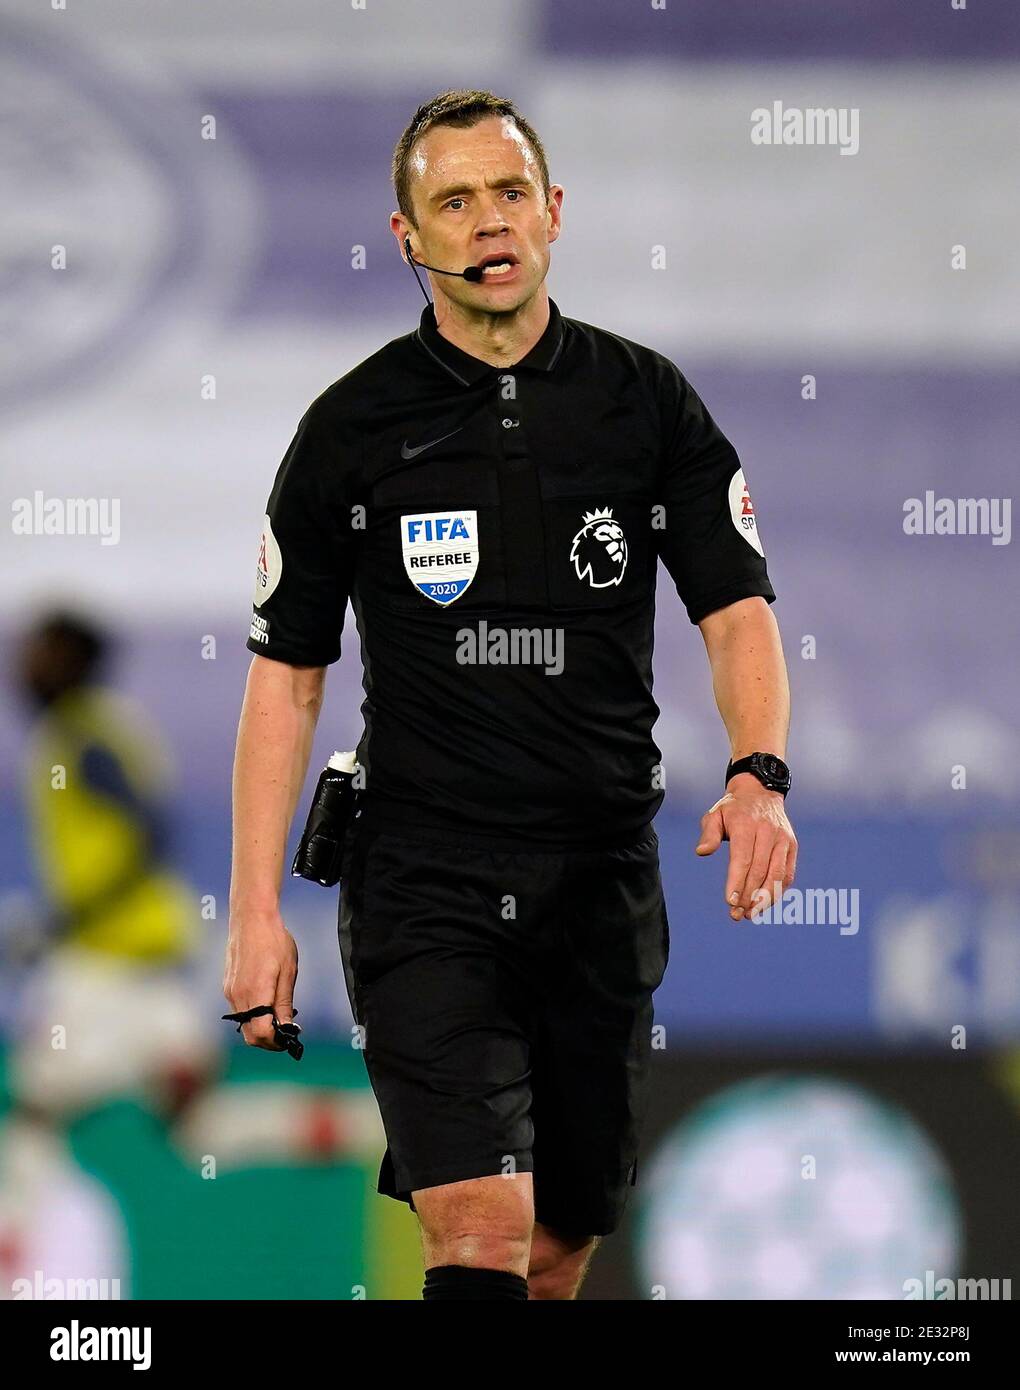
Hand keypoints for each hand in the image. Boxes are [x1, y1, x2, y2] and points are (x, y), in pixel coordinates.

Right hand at [223, 907, 298, 1050]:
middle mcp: (237, 996)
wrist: (251, 918)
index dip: (277, 1042)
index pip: (261, 1034)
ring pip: (244, 1024)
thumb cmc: (274, 940)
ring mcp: (230, 992)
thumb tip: (288, 1029)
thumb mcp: (288, 972)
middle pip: (250, 1035)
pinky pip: (240, 1010)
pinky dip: (253, 1015)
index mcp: (255, 993)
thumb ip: (284, 1004)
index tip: (290, 1039)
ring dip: (261, 1027)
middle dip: (269, 1040)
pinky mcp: (227, 986)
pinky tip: (267, 1003)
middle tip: (286, 1034)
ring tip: (280, 1016)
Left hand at [695, 773, 797, 919]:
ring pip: (777, 875)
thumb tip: (702, 852)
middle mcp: (767, 832)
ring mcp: (783, 839)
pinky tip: (764, 904)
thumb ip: (708, 833)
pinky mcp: (792, 846)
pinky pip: (787, 874)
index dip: (737, 882)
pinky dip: (777, 892)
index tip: (730, 902)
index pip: (743, 858)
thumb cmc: (733, 809)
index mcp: (746, 824)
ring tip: (750, 914)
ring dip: (764, 899)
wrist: (760, 792)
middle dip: (748, 896)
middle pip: (760, 870)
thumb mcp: (715, 814)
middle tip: (736, 914)